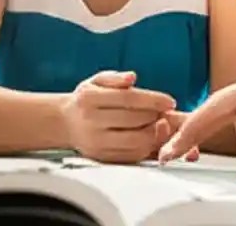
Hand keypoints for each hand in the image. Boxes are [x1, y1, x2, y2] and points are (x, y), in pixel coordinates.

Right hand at [61, 71, 176, 163]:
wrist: (64, 124)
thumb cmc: (85, 101)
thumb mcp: (95, 82)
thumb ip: (114, 78)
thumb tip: (132, 77)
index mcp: (89, 98)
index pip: (128, 98)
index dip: (153, 100)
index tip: (170, 101)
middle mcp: (91, 121)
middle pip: (134, 120)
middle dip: (156, 116)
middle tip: (165, 112)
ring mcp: (96, 142)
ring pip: (135, 141)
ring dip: (154, 133)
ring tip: (160, 124)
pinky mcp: (102, 158)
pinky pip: (131, 155)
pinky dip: (146, 147)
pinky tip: (149, 137)